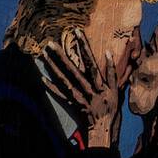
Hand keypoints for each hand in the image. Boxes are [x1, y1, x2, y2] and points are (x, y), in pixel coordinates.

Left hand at [40, 27, 119, 147]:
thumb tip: (108, 53)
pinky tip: (42, 79)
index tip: (77, 31)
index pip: (90, 60)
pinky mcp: (70, 102)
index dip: (83, 45)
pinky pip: (59, 94)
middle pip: (71, 69)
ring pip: (62, 80)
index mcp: (97, 82)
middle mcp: (85, 87)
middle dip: (61, 55)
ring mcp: (77, 95)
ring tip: (44, 56)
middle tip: (50, 43)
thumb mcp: (115, 88)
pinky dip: (50, 87)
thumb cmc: (110, 106)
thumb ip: (112, 71)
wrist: (102, 126)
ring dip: (53, 68)